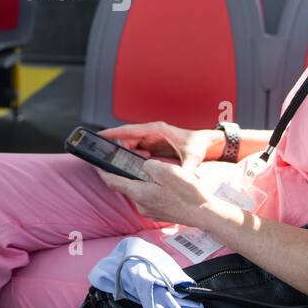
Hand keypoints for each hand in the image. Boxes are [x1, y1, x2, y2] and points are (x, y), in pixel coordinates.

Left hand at [95, 158, 211, 225]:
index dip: (101, 171)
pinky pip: (150, 197)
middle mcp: (141, 205)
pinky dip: (151, 188)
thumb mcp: (167, 171)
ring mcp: (150, 211)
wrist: (204, 213)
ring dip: (142, 180)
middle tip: (132, 160)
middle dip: (126, 172)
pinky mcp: (158, 213)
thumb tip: (144, 167)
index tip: (95, 163)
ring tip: (156, 171)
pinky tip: (165, 184)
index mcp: (139, 193)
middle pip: (126, 185)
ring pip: (139, 191)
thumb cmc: (187, 194)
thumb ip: (148, 166)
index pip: (112, 181)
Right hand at [97, 120, 218, 172]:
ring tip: (127, 163)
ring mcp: (152, 139)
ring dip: (127, 153)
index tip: (100, 135)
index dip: (114, 132)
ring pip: (132, 144)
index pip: (130, 130)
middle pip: (127, 138)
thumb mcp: (192, 156)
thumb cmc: (199, 145)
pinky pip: (138, 150)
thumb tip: (183, 178)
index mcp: (157, 130)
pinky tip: (138, 165)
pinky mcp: (154, 145)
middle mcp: (152, 132)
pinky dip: (135, 157)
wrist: (207, 144)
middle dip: (118, 147)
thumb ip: (186, 168)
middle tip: (111, 158)